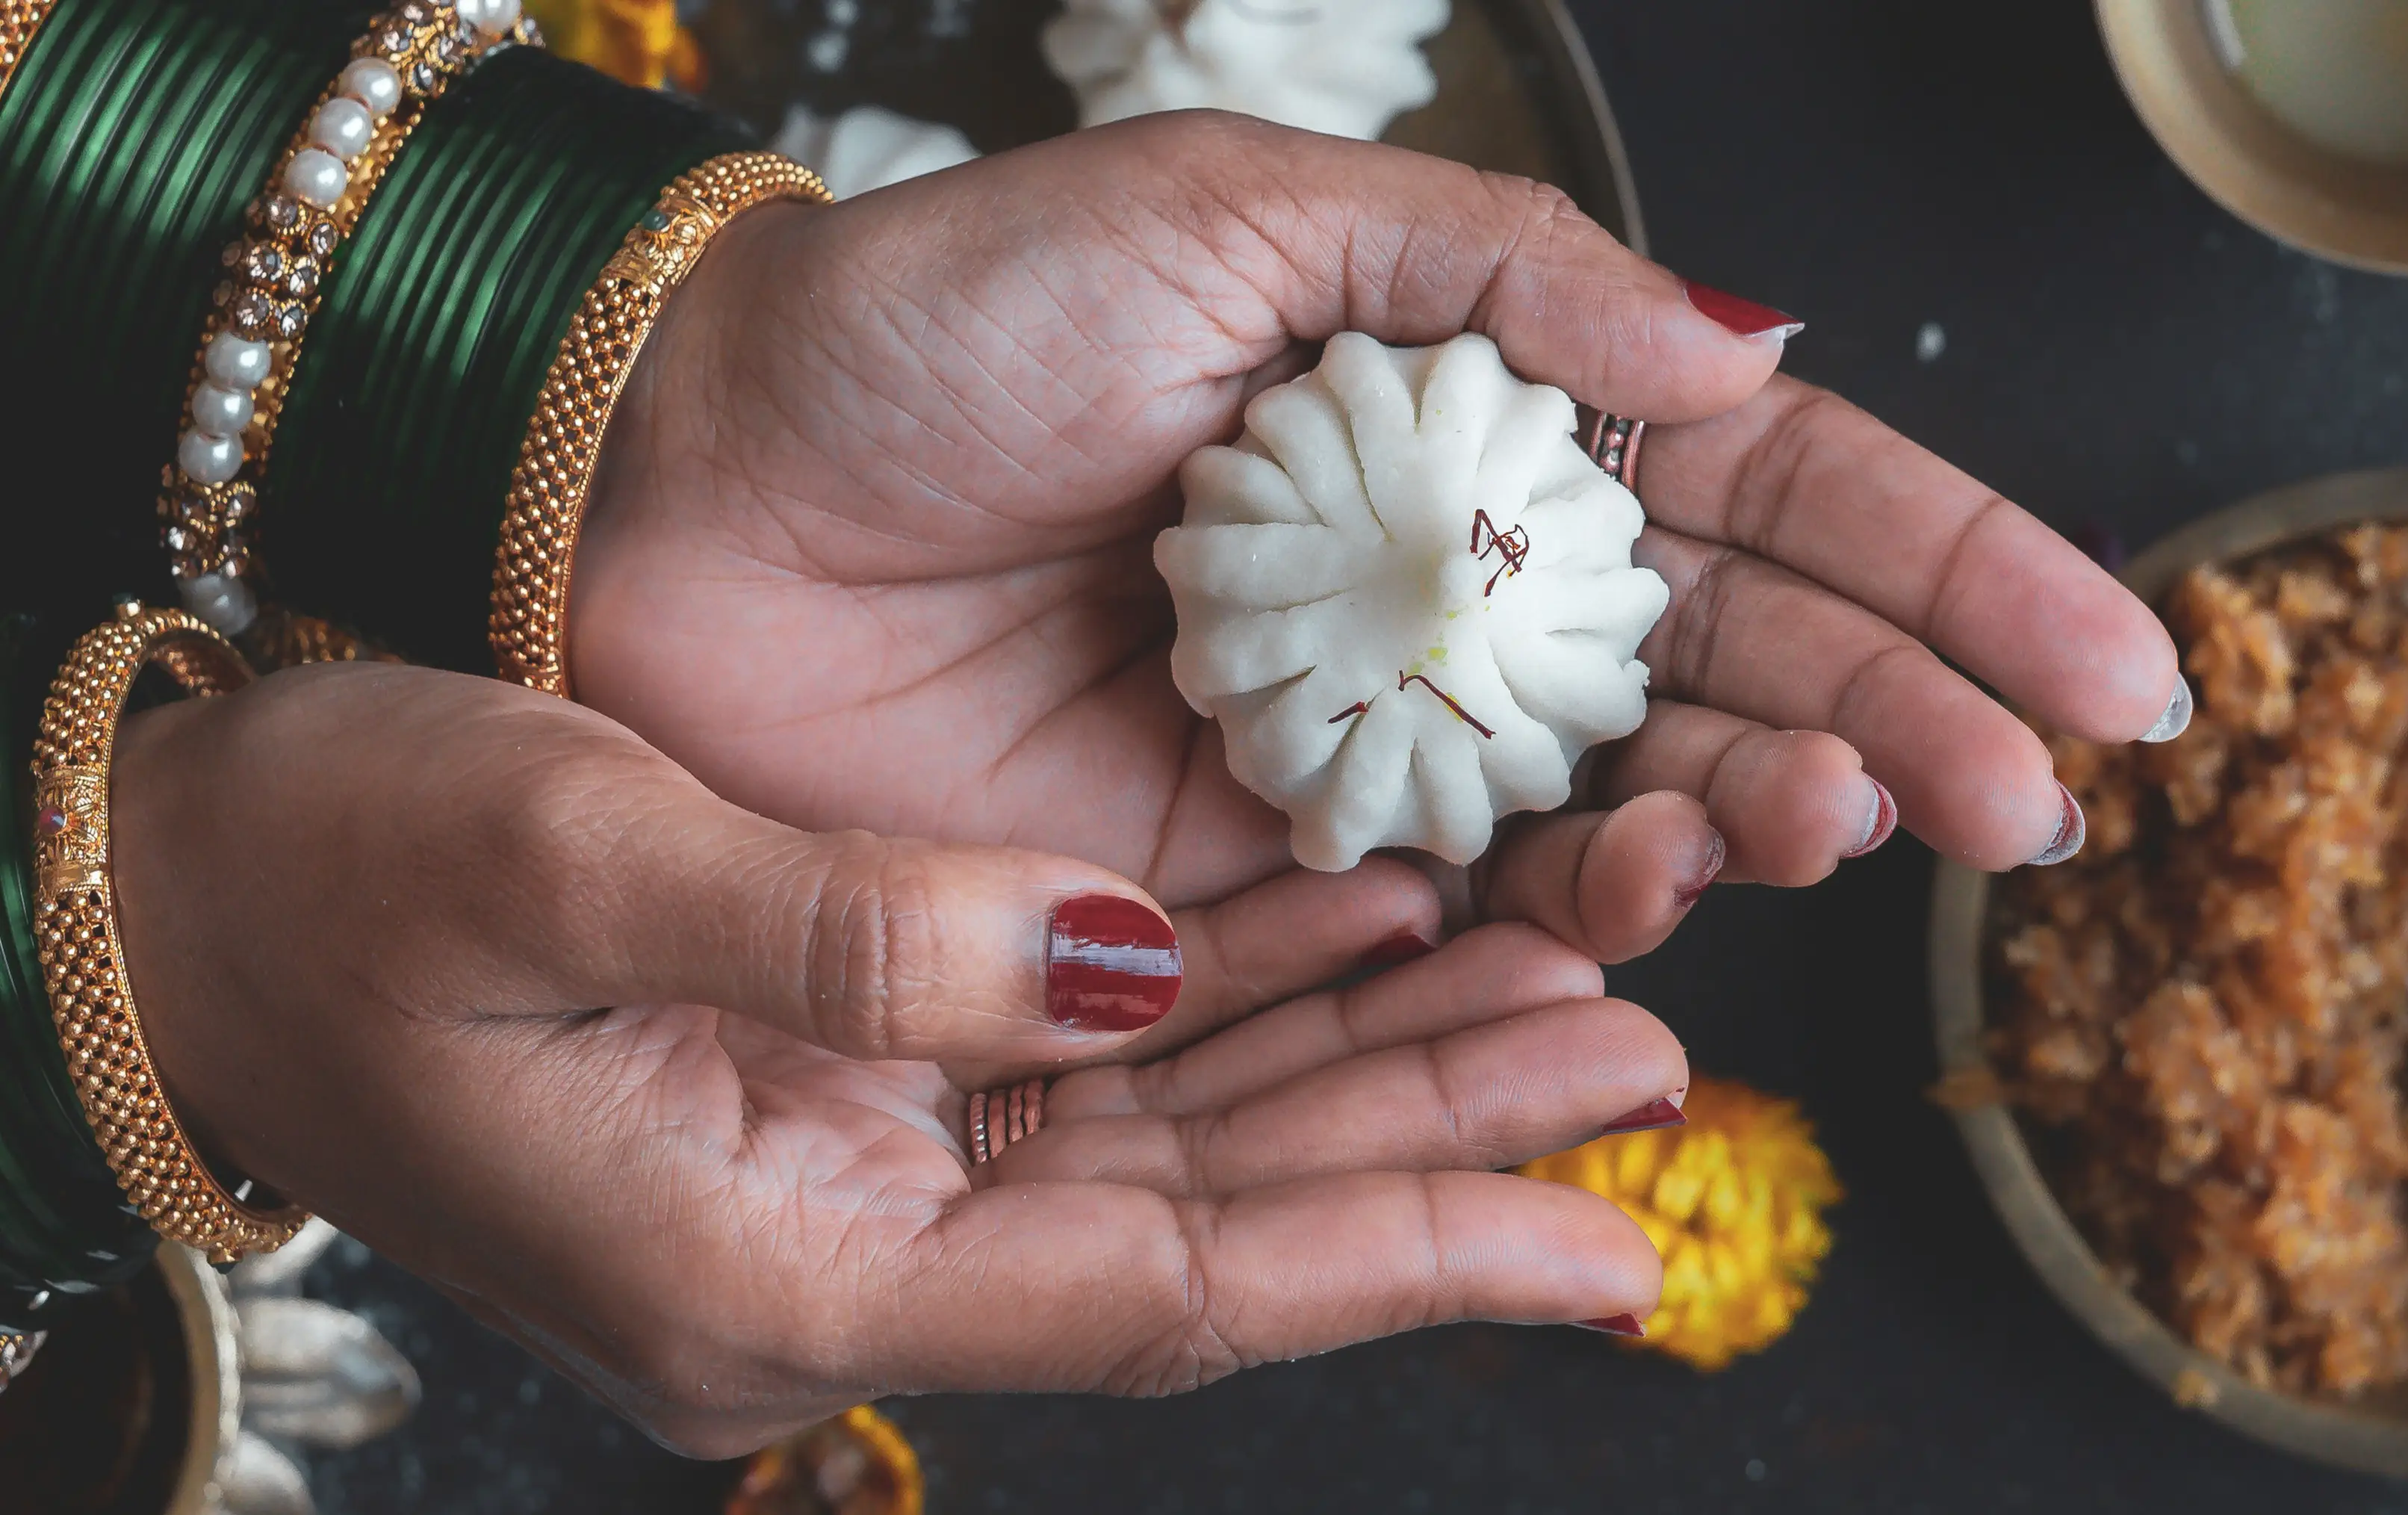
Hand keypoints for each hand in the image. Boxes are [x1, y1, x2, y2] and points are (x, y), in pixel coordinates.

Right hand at [113, 662, 1682, 1454]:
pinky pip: (1105, 1070)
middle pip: (1211, 1227)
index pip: (1163, 1292)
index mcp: (777, 1262)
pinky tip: (1376, 917)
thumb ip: (851, 931)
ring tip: (1567, 989)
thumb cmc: (322, 880)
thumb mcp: (559, 861)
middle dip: (1432, 1148)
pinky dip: (1249, 1000)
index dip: (1399, 1257)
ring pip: (1183, 1149)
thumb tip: (1131, 950)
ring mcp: (858, 1175)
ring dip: (1370, 1070)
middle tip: (1639, 1059)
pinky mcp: (857, 1091)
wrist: (178, 895)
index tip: (1602, 1233)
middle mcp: (846, 1249)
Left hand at [572, 112, 2176, 966]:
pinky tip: (1656, 892)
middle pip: (1733, 663)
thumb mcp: (1234, 219)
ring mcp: (1373, 734)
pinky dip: (1569, 916)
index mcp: (1467, 410)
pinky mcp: (1267, 864)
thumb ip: (1508, 280)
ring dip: (1758, 818)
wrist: (684, 495)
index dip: (1946, 568)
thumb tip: (1764, 347)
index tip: (2108, 657)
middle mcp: (1448, 582)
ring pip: (1625, 800)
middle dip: (1902, 721)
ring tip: (1848, 814)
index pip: (1760, 494)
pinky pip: (1460, 908)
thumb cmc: (938, 325)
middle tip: (2032, 792)